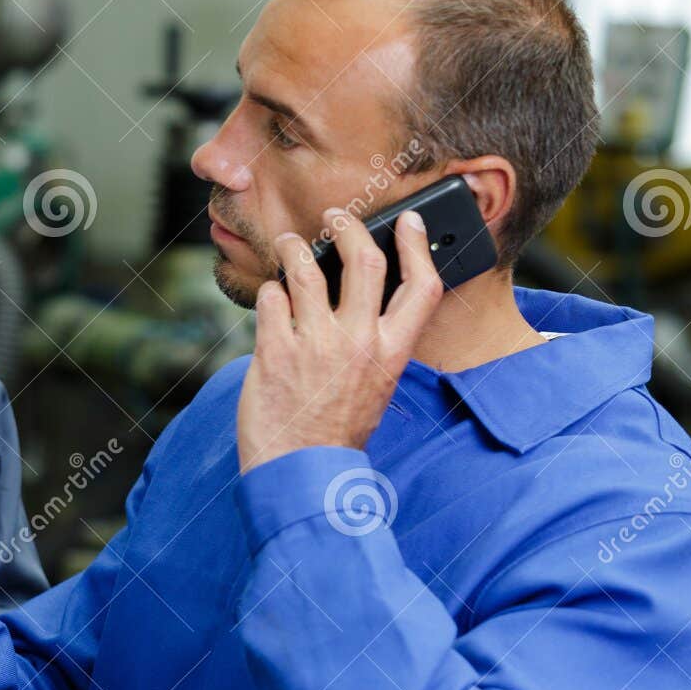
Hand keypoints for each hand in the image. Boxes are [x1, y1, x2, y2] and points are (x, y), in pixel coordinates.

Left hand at [237, 206, 443, 472]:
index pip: (421, 286)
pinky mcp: (274, 351)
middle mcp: (357, 343)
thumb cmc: (336, 432)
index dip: (417, 245)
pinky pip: (271, 299)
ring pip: (307, 270)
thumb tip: (362, 301)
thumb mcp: (376, 387)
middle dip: (349, 228)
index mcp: (391, 353)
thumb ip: (375, 344)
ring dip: (295, 247)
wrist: (301, 472)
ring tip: (288, 243)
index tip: (408, 220)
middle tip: (335, 217)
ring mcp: (315, 345)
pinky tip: (270, 296)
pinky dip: (269, 291)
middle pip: (364, 261)